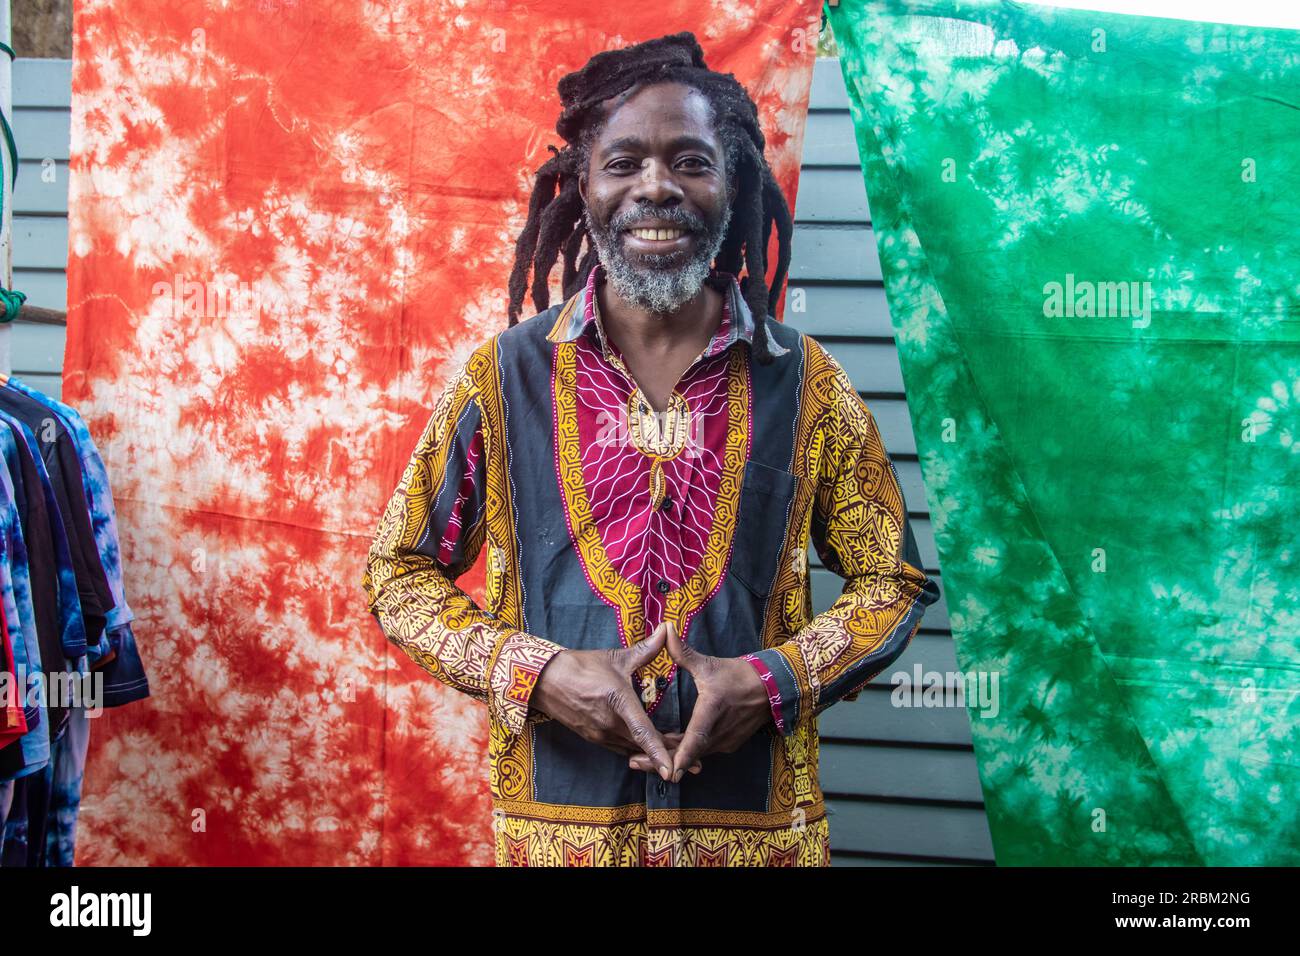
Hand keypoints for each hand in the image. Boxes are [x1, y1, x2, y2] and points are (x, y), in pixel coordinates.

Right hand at [529, 622, 675, 780]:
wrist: (545, 680)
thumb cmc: (581, 666)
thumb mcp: (615, 657)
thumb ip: (646, 649)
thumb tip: (667, 630)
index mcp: (618, 702)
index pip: (644, 733)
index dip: (660, 753)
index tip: (673, 771)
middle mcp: (609, 724)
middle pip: (644, 747)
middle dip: (669, 757)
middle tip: (696, 766)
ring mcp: (600, 734)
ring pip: (633, 751)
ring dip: (654, 757)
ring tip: (678, 761)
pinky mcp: (594, 738)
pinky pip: (621, 749)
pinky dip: (637, 752)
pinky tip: (650, 753)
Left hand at [626, 622, 772, 781]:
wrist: (772, 687)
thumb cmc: (740, 675)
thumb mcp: (709, 664)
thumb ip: (683, 651)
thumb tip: (665, 628)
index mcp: (712, 712)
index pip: (694, 739)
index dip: (680, 757)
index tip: (668, 772)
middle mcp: (719, 732)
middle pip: (688, 754)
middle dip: (661, 760)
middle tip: (634, 762)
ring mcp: (725, 741)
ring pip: (695, 754)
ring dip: (673, 758)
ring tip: (643, 760)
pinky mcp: (729, 743)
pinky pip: (703, 751)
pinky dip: (687, 753)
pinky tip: (669, 752)